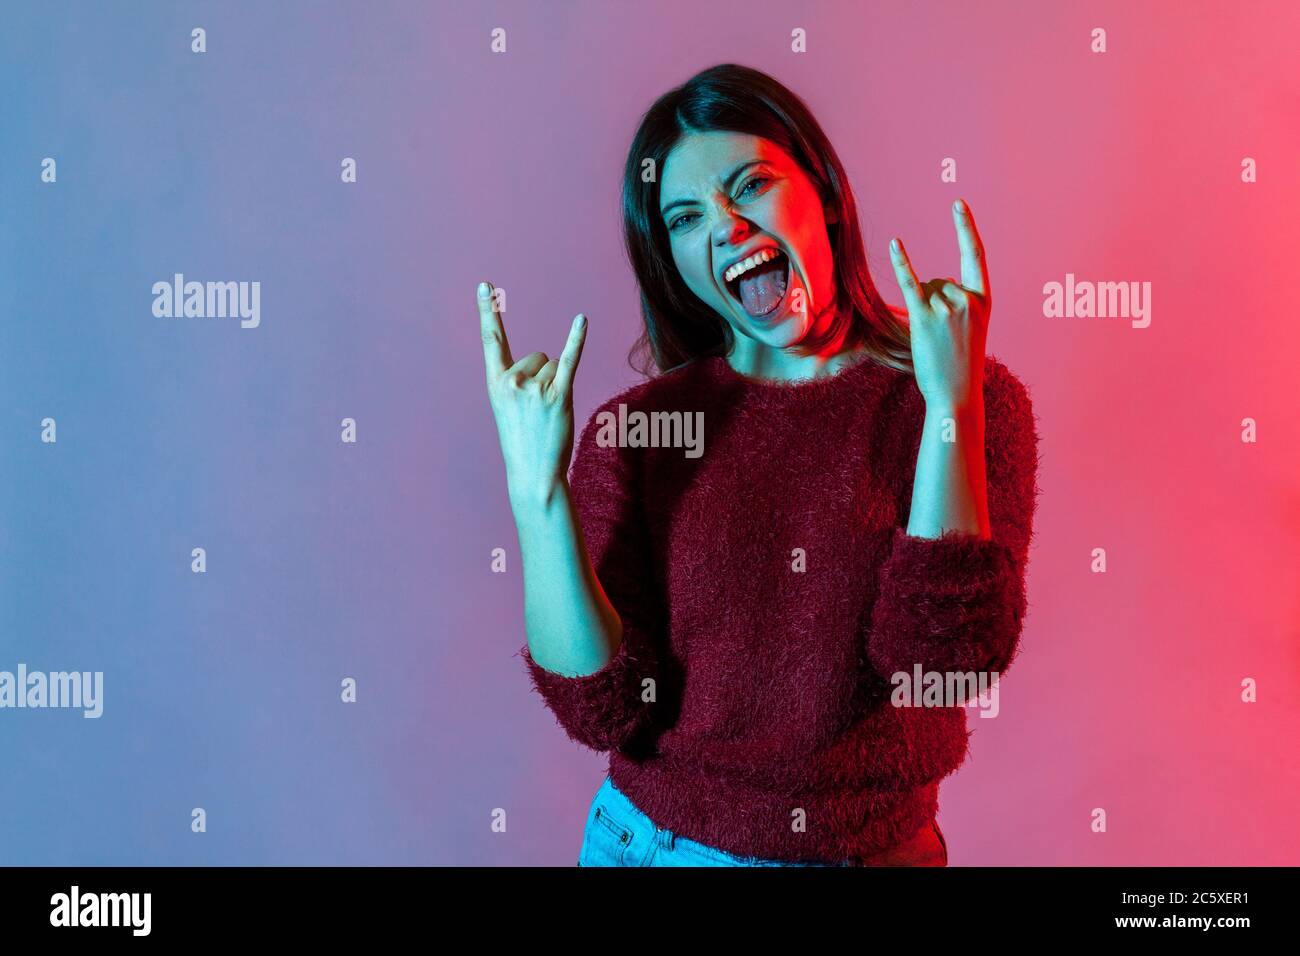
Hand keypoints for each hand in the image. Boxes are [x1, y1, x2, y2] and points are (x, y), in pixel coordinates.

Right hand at [477, 281, 587, 511]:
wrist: (534, 474)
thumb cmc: (523, 441)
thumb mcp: (509, 409)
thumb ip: (518, 381)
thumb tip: (547, 359)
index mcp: (495, 383)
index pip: (492, 340)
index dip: (489, 311)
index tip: (485, 285)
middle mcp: (513, 381)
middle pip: (538, 356)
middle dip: (543, 378)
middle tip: (537, 411)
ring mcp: (535, 388)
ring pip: (554, 365)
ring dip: (557, 386)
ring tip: (548, 414)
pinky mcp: (559, 395)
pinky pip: (569, 359)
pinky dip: (576, 339)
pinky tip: (581, 320)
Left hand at [889, 198, 990, 408]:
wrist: (957, 393)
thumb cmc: (960, 363)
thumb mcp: (970, 328)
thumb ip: (958, 302)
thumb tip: (934, 283)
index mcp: (983, 300)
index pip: (975, 255)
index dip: (966, 227)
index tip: (958, 204)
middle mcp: (967, 299)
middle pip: (939, 280)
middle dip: (933, 303)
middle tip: (942, 336)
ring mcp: (946, 307)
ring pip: (924, 288)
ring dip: (922, 310)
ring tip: (933, 339)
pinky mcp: (924, 317)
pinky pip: (911, 283)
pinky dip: (903, 262)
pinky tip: (896, 243)